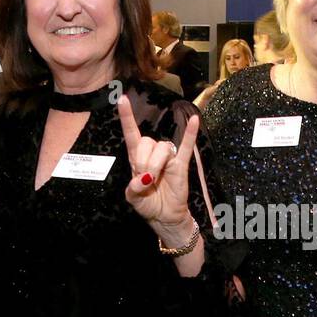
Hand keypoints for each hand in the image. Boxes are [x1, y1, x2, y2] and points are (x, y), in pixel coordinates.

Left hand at [118, 94, 198, 242]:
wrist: (164, 217)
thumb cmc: (148, 204)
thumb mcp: (133, 198)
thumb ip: (133, 188)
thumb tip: (142, 178)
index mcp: (136, 158)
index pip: (131, 133)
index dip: (127, 117)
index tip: (121, 99)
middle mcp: (152, 153)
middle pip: (146, 142)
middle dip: (143, 161)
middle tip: (145, 179)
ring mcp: (168, 157)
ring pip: (162, 148)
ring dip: (156, 164)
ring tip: (155, 179)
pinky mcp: (181, 164)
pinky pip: (186, 146)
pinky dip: (190, 133)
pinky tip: (194, 119)